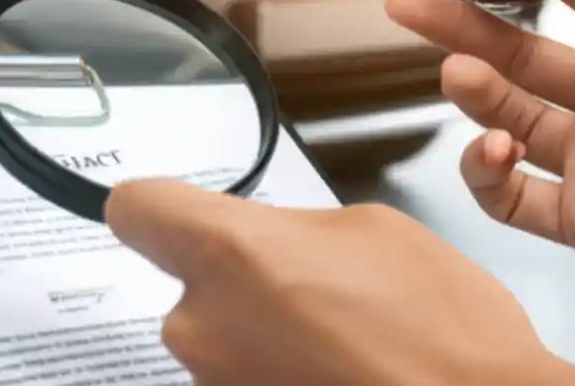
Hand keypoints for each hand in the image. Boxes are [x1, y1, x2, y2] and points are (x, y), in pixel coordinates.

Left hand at [106, 182, 574, 384]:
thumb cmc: (439, 329)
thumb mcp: (369, 231)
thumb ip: (293, 229)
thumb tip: (270, 250)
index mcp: (226, 251)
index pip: (135, 208)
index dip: (159, 206)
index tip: (177, 213)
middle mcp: (199, 325)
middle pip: (189, 284)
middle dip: (238, 281)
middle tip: (312, 289)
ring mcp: (216, 384)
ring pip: (221, 338)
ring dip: (261, 333)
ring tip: (339, 340)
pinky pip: (245, 377)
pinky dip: (277, 373)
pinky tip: (335, 370)